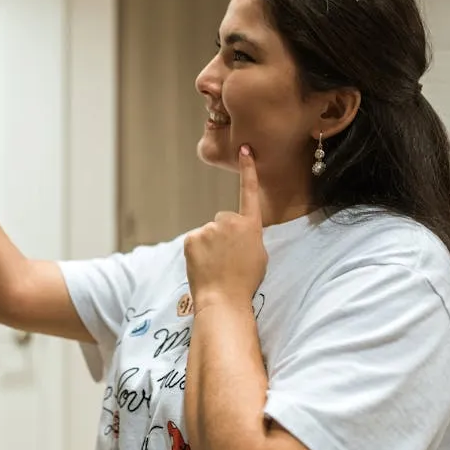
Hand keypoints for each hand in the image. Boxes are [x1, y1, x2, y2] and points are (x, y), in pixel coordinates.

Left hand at [184, 144, 267, 313]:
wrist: (224, 299)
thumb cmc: (245, 282)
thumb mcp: (259, 255)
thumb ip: (249, 236)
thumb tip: (239, 231)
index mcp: (250, 226)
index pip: (249, 192)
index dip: (248, 170)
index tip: (245, 149)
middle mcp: (229, 221)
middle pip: (223, 221)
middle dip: (223, 236)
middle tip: (228, 259)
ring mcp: (209, 228)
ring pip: (208, 233)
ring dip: (210, 246)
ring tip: (216, 266)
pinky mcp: (191, 237)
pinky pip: (195, 241)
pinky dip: (197, 252)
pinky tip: (204, 266)